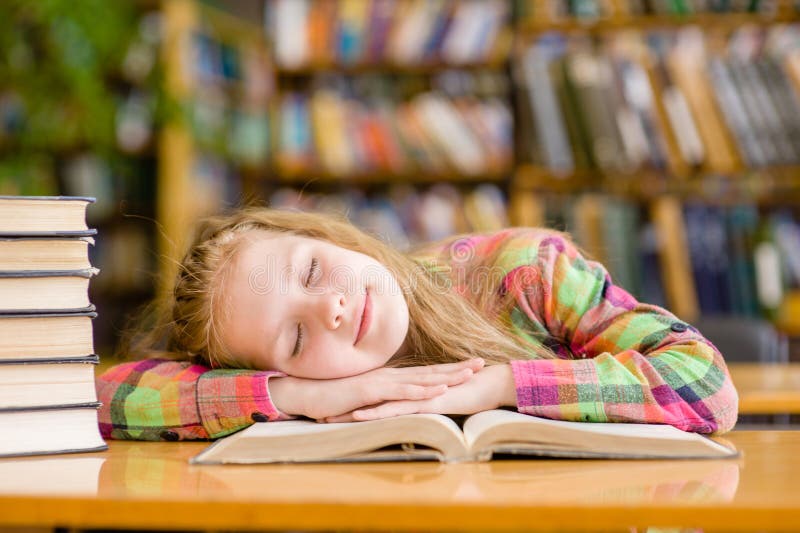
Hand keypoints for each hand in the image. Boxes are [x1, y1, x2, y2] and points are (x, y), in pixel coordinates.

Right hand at [268, 358, 484, 420]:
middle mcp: (390, 375)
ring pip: (421, 379)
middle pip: (430, 371)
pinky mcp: (374, 391)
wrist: (308, 393)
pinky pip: (402, 391)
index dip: (448, 369)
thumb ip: (380, 399)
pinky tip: (438, 390)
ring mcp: (383, 381)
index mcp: (390, 377)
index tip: (470, 366)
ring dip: (446, 376)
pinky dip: (422, 390)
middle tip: (482, 362)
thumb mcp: (364, 399)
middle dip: (457, 367)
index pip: (425, 373)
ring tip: (469, 374)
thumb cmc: (333, 398)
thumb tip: (393, 404)